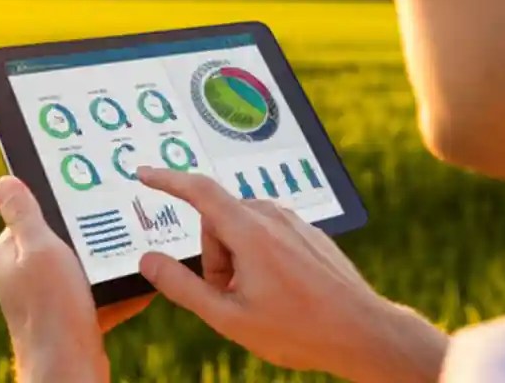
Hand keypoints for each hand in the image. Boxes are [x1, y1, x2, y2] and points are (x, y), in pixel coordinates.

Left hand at [0, 176, 152, 381]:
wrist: (69, 370)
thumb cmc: (52, 310)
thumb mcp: (39, 249)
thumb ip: (23, 214)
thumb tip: (5, 181)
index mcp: (8, 256)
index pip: (30, 216)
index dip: (58, 206)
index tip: (87, 197)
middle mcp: (22, 278)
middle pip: (59, 242)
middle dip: (88, 235)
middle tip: (116, 221)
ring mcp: (46, 300)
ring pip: (82, 270)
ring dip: (106, 264)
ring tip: (133, 251)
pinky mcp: (69, 320)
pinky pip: (96, 297)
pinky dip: (115, 292)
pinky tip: (140, 285)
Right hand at [136, 167, 447, 382]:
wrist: (361, 331)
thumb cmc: (298, 329)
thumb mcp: (228, 318)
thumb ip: (182, 287)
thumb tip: (149, 261)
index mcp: (250, 231)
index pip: (197, 190)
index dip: (166, 180)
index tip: (144, 173)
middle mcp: (272, 216)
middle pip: (218, 221)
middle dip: (213, 256)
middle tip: (231, 297)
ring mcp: (293, 221)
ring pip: (242, 228)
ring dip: (236, 258)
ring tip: (258, 298)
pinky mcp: (307, 231)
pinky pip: (267, 233)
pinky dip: (259, 257)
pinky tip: (280, 291)